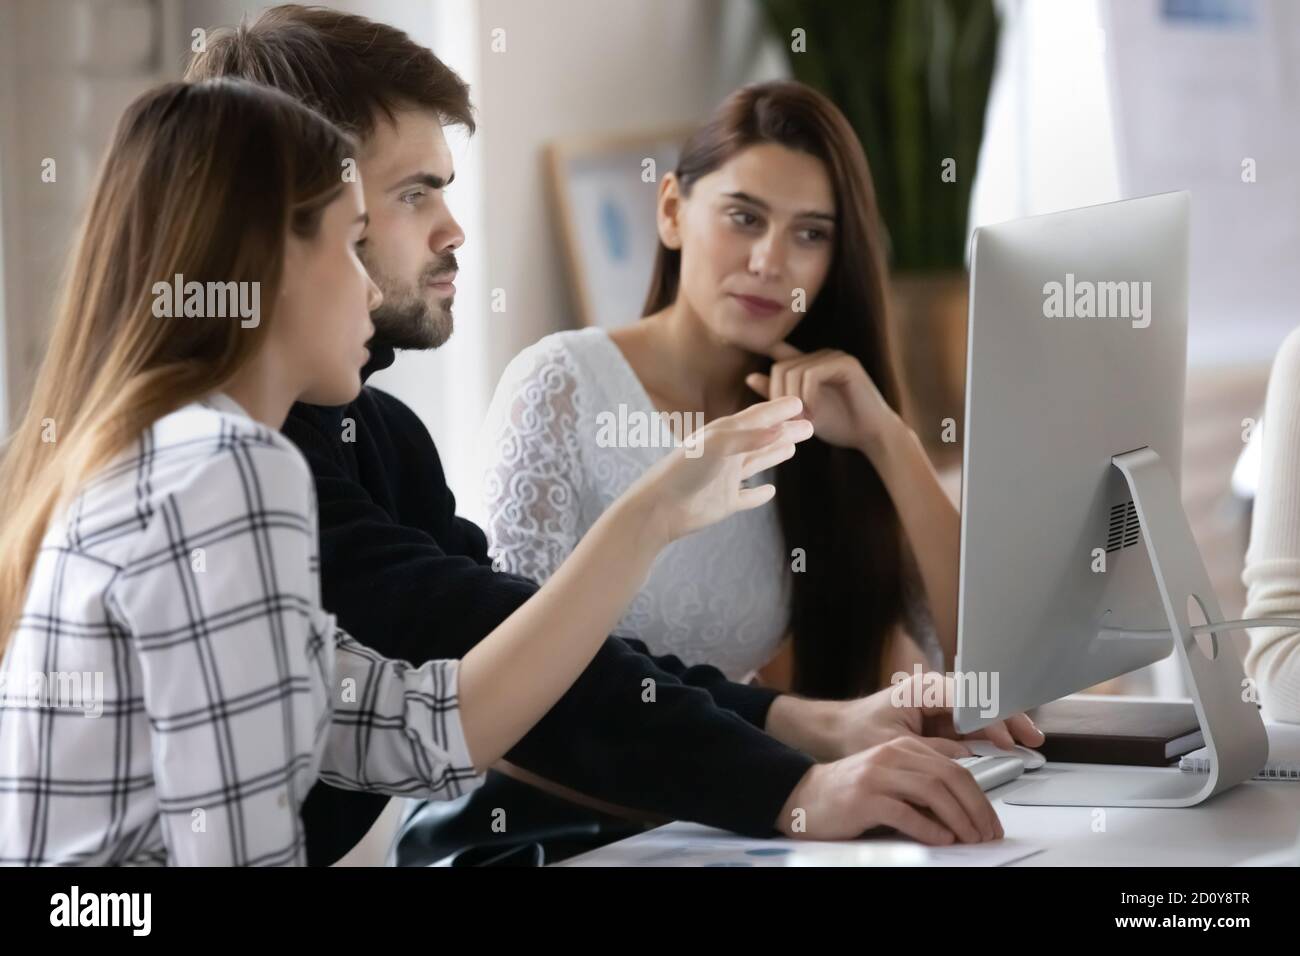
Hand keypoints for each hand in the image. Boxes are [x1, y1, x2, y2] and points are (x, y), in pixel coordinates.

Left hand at [627, 395, 813, 543]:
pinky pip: (746, 497)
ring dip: (774, 454)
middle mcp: (725, 455)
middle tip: (810, 425)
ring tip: (793, 447)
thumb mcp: (717, 447)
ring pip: (756, 463)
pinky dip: (759, 494)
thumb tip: (783, 430)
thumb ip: (750, 438)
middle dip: (785, 431)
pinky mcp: (723, 503)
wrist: (658, 509)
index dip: (778, 410)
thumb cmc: (683, 472)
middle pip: (762, 439)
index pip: (756, 418)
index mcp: (723, 435)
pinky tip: (770, 491)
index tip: (800, 402)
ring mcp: (725, 479)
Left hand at [745, 341, 900, 457]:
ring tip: (804, 421)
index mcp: (811, 363)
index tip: (744, 361)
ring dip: (794, 401)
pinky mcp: (845, 364)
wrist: (873, 435)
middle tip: (791, 422)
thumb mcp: (802, 412)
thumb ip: (778, 395)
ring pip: (793, 371)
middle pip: (780, 367)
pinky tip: (815, 413)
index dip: (763, 354)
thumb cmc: (840, 425)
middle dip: (779, 397)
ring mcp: (834, 356)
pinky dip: (808, 397)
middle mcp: (822, 355)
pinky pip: (811, 375)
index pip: (779, 355)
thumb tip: (750, 377)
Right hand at [777, 737, 1003, 843]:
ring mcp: (877, 775)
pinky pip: (905, 812)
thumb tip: (963, 813)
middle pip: (949, 776)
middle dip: (976, 808)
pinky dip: (929, 828)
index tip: (990, 822)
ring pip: (932, 792)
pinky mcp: (863, 797)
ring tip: (969, 838)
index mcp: (902, 748)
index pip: (954, 767)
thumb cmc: (849, 793)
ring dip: (958, 819)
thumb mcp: (891, 782)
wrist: (803, 796)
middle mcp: (891, 755)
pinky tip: (941, 839)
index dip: (979, 796)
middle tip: (987, 833)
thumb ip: (921, 788)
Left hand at [830, 673, 1045, 758]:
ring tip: (1029, 741)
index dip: (992, 719)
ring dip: (1004, 727)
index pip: (968, 700)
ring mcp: (938, 704)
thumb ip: (932, 749)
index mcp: (923, 690)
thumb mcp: (893, 745)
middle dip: (1009, 717)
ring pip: (980, 713)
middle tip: (1033, 736)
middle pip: (981, 701)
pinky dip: (990, 735)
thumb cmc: (857, 732)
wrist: (836, 732)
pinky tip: (1007, 744)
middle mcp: (934, 691)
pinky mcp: (939, 719)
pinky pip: (971, 725)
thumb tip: (965, 755)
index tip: (1008, 739)